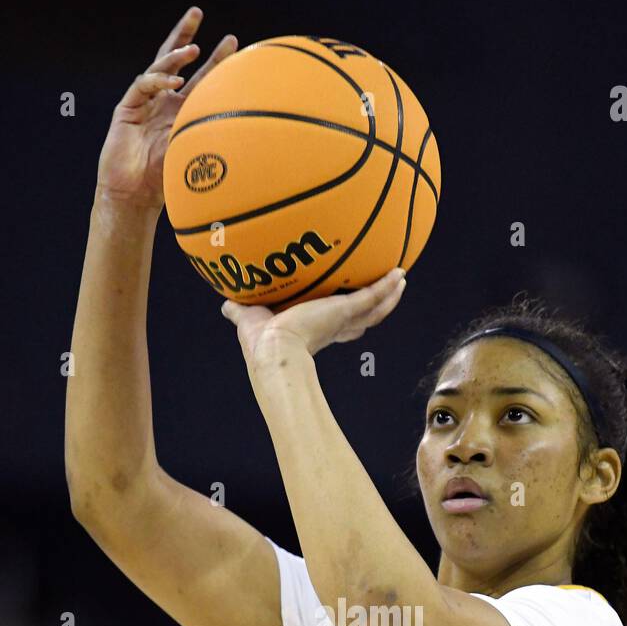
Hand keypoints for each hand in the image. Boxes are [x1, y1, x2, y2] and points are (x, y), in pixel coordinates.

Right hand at [96, 7, 237, 209]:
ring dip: (176, 54)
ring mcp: (145, 102)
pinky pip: (144, 84)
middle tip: (199, 12)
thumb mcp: (198, 156)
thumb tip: (254, 136)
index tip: (235, 43)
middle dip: (186, 34)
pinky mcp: (128, 108)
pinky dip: (159, 79)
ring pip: (159, 65)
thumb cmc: (166, 182)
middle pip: (175, 58)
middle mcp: (163, 101)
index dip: (215, 59)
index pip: (200, 76)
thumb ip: (216, 141)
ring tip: (194, 48)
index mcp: (182, 111)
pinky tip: (174, 81)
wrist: (136, 196)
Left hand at [221, 269, 407, 368]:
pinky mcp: (344, 311)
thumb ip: (240, 312)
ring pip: (375, 310)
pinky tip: (399, 273)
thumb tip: (224, 306)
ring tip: (401, 279)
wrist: (272, 352)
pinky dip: (387, 287)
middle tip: (387, 292)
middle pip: (363, 320)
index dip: (347, 321)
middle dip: (376, 308)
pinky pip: (373, 297)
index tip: (351, 312)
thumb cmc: (260, 344)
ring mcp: (341, 320)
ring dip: (389, 296)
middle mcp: (332, 327)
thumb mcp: (250, 320)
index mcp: (314, 332)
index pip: (337, 327)